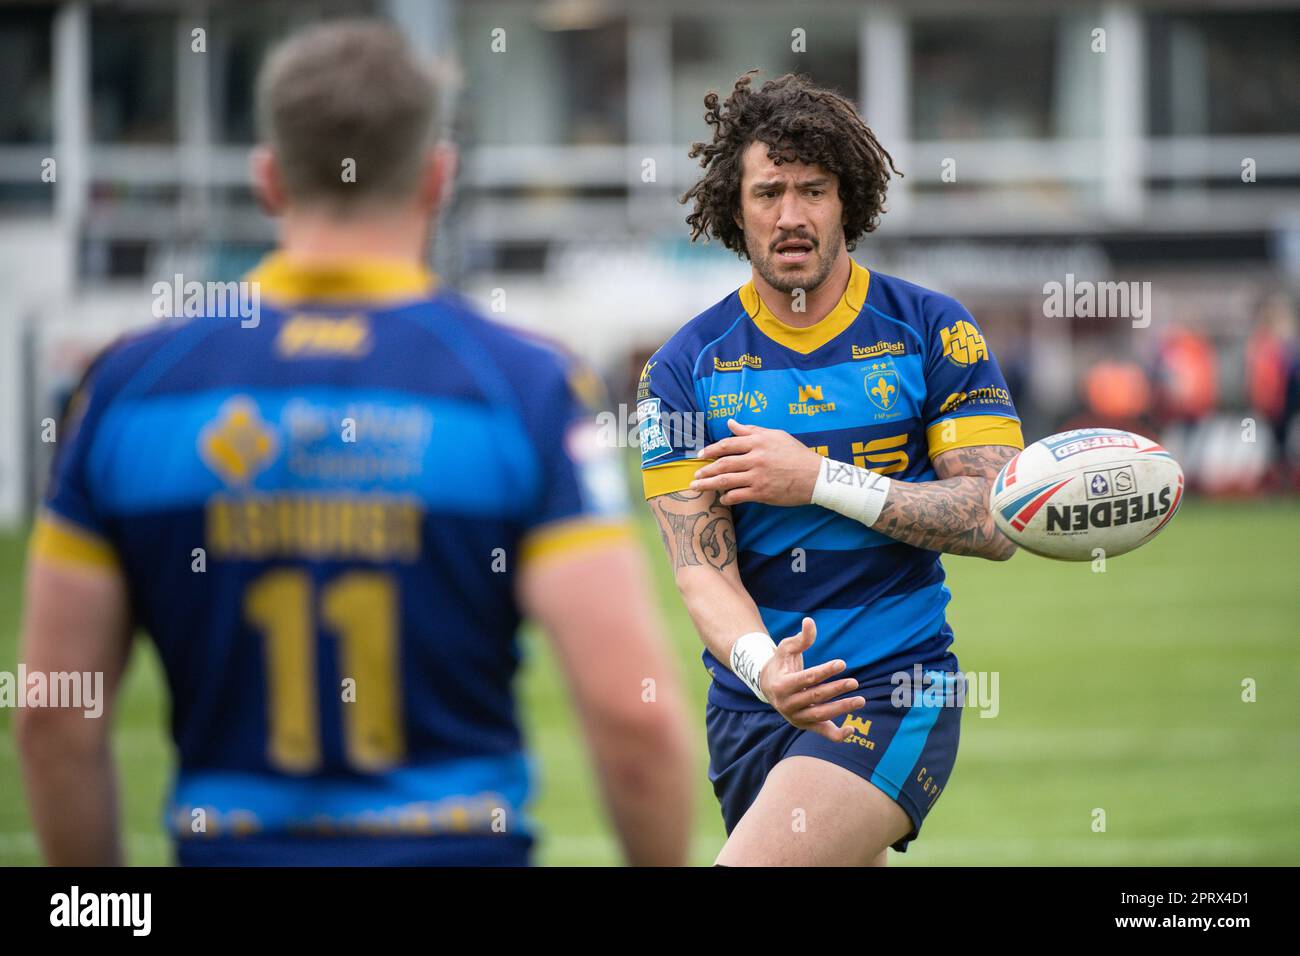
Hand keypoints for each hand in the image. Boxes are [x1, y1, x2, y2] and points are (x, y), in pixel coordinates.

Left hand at [690, 419, 821, 506]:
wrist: (815, 477)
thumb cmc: (796, 454)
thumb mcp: (775, 436)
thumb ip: (751, 430)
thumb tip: (730, 423)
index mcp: (758, 442)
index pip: (727, 444)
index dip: (711, 450)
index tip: (700, 455)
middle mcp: (755, 458)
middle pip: (723, 464)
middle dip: (706, 470)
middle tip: (694, 475)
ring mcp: (758, 476)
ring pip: (726, 480)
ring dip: (709, 484)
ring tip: (697, 487)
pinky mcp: (761, 493)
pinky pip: (737, 496)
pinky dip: (727, 498)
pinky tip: (722, 499)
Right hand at [758, 617, 863, 742]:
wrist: (768, 686)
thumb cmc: (781, 664)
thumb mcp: (787, 648)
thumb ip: (800, 638)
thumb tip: (810, 621)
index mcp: (781, 685)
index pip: (807, 679)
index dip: (825, 671)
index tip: (842, 663)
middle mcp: (787, 705)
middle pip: (816, 697)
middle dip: (836, 689)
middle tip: (855, 682)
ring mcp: (795, 717)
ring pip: (821, 715)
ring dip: (842, 708)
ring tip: (861, 700)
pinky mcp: (804, 725)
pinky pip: (822, 732)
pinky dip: (837, 735)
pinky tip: (853, 730)